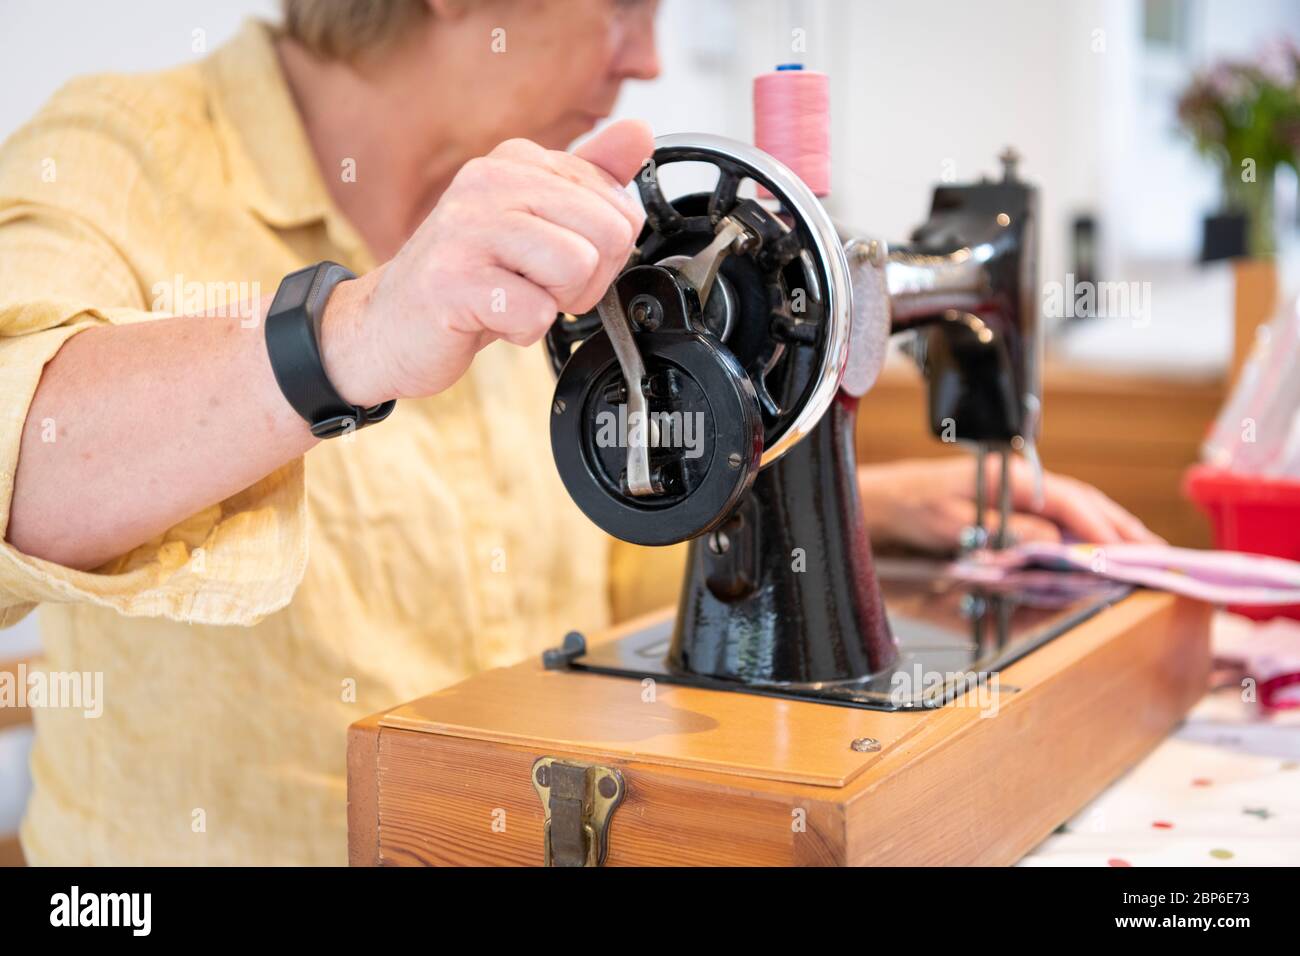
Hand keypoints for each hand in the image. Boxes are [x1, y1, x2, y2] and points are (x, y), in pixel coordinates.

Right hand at [320, 120, 652, 405]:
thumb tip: (640, 132)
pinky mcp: (453, 281)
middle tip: (536, 287)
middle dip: (587, 281)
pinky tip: (488, 319)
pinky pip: (537, 314)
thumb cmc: (467, 277)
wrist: (388, 325)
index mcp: (517, 161)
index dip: (600, 251)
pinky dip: (522, 332)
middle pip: (609, 233)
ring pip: (578, 268)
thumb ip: (590, 178)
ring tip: (511, 299)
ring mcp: (468, 228)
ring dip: (555, 304)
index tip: (552, 260)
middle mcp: (491, 181)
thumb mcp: (534, 220)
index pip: (618, 202)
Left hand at [857, 456, 1163, 553]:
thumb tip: (1049, 541)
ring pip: (1079, 508)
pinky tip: (1106, 549)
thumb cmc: (913, 507)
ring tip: (1146, 553)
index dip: (1096, 527)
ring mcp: (1022, 493)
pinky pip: (1063, 518)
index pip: (1066, 500)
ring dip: (1112, 529)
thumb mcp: (952, 520)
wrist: (886, 501)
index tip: (1120, 553)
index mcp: (1010, 477)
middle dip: (1120, 528)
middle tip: (1156, 556)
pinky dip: (1089, 532)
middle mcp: (1023, 481)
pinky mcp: (1018, 508)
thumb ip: (1001, 529)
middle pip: (1084, 501)